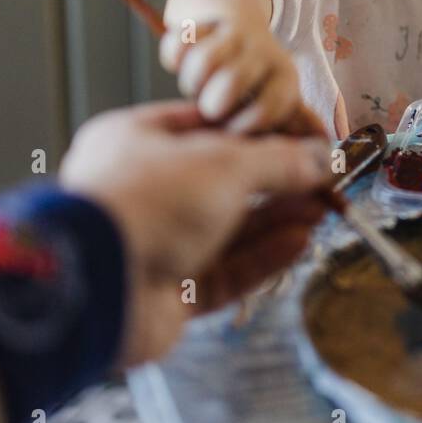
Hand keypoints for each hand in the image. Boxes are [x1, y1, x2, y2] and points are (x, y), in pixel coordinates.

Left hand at [58, 101, 332, 366]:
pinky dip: (263, 257)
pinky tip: (298, 242)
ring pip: (229, 230)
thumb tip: (321, 158)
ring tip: (321, 210)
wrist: (98, 286)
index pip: (210, 129)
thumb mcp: (223, 164)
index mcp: (137, 142)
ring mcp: (155, 244)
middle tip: (323, 181)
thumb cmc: (141, 205)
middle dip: (277, 182)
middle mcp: (143, 192)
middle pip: (224, 183)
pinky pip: (226, 271)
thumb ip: (278, 161)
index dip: (261, 134)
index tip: (305, 141)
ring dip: (277, 219)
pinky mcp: (169, 294)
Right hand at [159, 19, 315, 134]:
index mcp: (285, 75)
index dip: (249, 123)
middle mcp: (262, 51)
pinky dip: (174, 57)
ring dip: (194, 83)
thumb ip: (294, 124)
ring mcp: (230, 34)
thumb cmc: (257, 82)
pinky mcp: (198, 24)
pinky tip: (179, 67)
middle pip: (233, 81)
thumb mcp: (279, 101)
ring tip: (197, 91)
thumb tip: (322, 143)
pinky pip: (179, 41)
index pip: (272, 104)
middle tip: (211, 111)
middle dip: (215, 104)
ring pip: (204, 61)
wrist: (234, 27)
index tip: (235, 131)